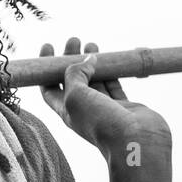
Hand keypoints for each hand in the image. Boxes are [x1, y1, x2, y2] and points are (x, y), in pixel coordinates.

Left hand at [39, 38, 170, 164]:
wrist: (136, 142)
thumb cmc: (101, 123)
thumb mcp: (76, 96)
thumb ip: (75, 74)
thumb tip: (87, 59)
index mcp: (66, 111)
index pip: (49, 87)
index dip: (45, 68)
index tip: (49, 47)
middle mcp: (84, 110)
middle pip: (72, 80)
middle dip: (71, 59)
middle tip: (74, 40)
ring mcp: (104, 107)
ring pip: (94, 79)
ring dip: (91, 61)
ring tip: (92, 44)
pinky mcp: (124, 104)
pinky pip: (114, 83)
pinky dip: (111, 70)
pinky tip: (110, 58)